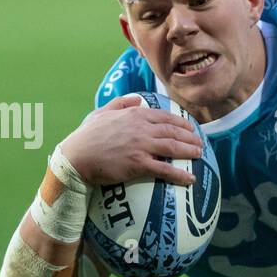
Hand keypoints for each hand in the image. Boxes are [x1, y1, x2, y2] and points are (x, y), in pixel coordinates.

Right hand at [60, 93, 204, 186]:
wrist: (76, 157)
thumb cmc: (86, 136)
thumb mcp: (101, 112)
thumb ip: (120, 103)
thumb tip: (137, 97)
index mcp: (134, 114)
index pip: (164, 116)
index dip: (180, 122)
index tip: (190, 127)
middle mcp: (141, 128)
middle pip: (173, 131)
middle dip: (190, 136)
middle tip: (200, 143)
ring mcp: (141, 145)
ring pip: (173, 147)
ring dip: (189, 151)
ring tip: (199, 155)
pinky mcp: (139, 164)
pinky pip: (165, 169)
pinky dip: (180, 175)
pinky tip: (190, 179)